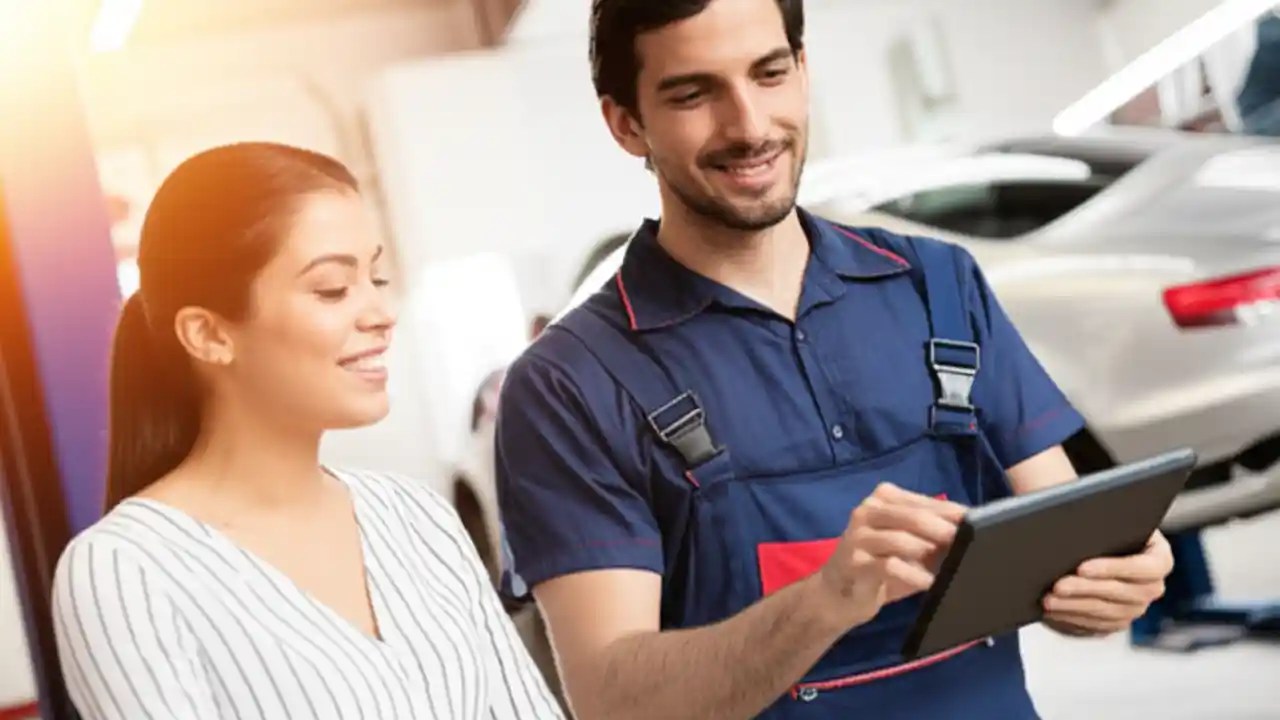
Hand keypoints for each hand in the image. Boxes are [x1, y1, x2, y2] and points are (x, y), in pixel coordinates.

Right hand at [813, 483, 966, 629]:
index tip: (977, 523)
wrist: (837, 594)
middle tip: (968, 544)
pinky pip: (890, 566)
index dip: (951, 513)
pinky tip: (929, 583)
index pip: (923, 502)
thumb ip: (932, 534)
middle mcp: (867, 511)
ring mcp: (857, 537)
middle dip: (944, 531)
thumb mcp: (907, 544)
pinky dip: (914, 575)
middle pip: (913, 517)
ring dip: (929, 554)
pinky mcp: (854, 563)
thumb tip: (970, 532)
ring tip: (949, 566)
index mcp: (883, 498)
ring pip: (901, 539)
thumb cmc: (880, 565)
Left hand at [1042, 530, 1172, 635]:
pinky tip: (1052, 611)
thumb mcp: (1108, 519)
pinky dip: (1072, 618)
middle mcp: (1153, 587)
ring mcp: (1135, 608)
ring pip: (1106, 613)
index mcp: (1159, 558)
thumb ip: (1104, 521)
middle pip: (1122, 593)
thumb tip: (1079, 526)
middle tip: (1057, 586)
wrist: (1097, 544)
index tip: (1081, 567)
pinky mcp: (1116, 622)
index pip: (1144, 568)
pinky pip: (1095, 626)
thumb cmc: (1103, 525)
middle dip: (1085, 589)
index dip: (1113, 568)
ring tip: (1048, 600)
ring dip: (1074, 606)